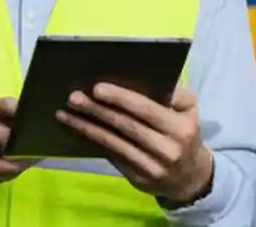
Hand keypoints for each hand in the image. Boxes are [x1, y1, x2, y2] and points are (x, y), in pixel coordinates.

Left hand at [56, 84, 213, 204]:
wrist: (191, 177)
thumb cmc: (184, 133)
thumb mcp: (189, 112)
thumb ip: (176, 95)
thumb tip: (148, 77)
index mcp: (181, 128)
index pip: (146, 109)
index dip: (121, 98)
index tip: (97, 88)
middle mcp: (168, 149)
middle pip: (125, 126)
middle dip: (97, 110)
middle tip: (73, 97)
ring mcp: (152, 167)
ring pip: (114, 143)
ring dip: (86, 127)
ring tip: (65, 114)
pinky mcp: (138, 179)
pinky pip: (111, 155)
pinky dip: (92, 141)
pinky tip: (77, 130)